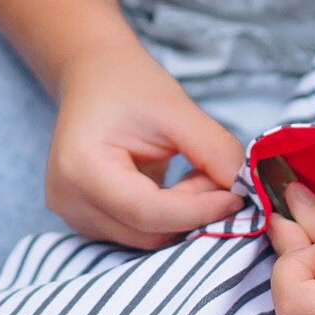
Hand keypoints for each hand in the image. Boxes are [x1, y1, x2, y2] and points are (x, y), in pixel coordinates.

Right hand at [47, 38, 243, 249]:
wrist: (93, 76)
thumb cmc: (129, 84)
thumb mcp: (177, 109)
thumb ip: (214, 151)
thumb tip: (246, 190)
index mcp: (81, 168)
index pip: (147, 212)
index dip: (198, 211)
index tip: (237, 197)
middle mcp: (68, 200)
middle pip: (147, 231)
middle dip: (193, 211)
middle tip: (213, 174)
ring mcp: (74, 214)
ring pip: (146, 238)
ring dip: (183, 215)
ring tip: (192, 174)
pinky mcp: (86, 220)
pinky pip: (138, 232)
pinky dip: (167, 217)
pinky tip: (175, 187)